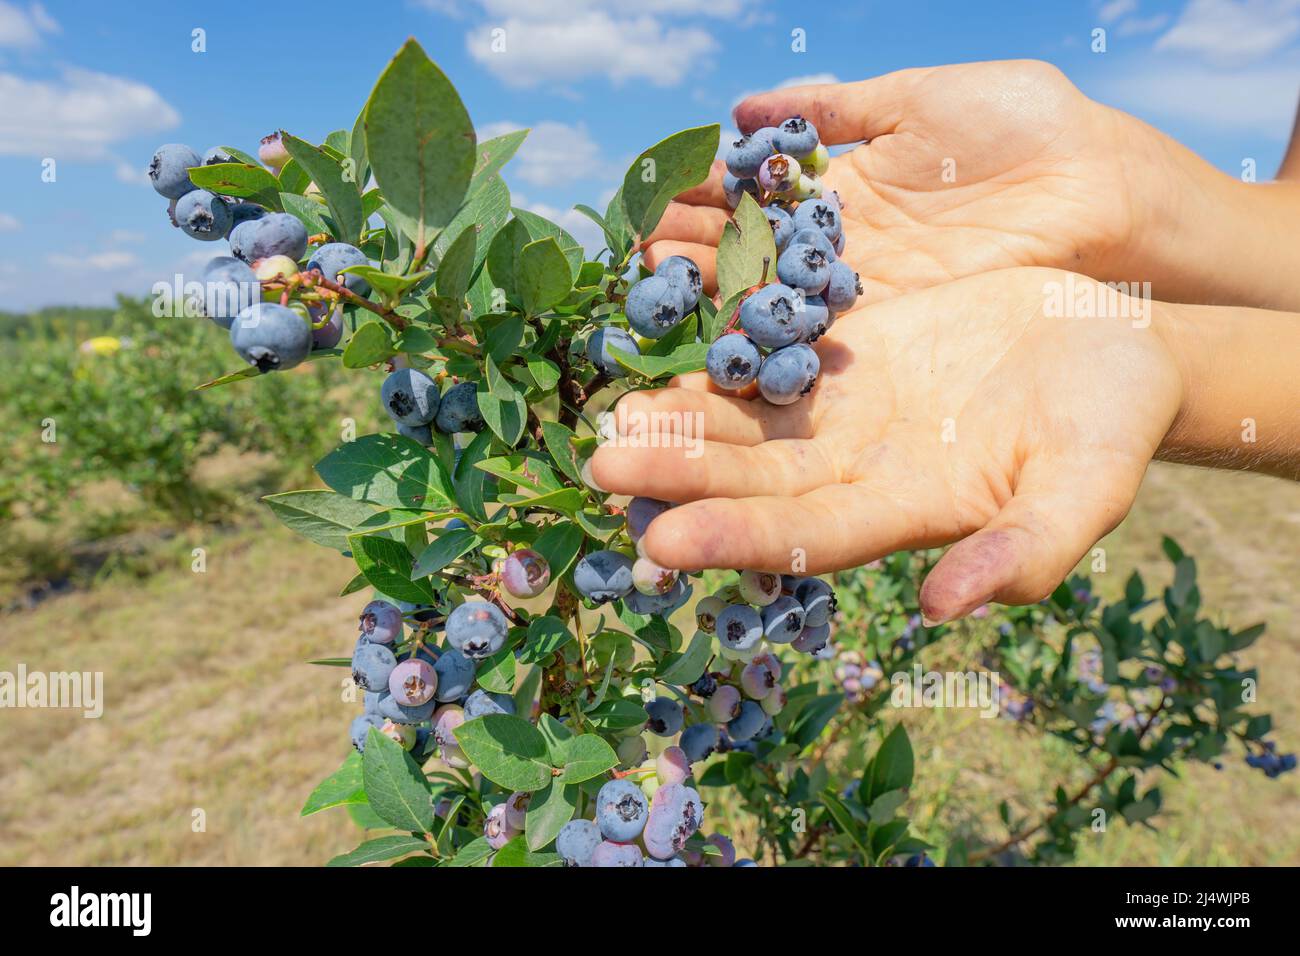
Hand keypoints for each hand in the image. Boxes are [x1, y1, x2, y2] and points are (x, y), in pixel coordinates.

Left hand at [591, 268, 1184, 623]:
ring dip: (678, 425)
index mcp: (906, 509)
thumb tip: (945, 612)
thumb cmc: (1113, 416)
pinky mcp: (844, 350)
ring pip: (745, 425)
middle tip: (603, 470)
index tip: (665, 543)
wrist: (1110, 339)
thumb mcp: (1090, 482)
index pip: (808, 537)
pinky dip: (715, 356)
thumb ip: (1030, 549)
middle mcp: (857, 469)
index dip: (738, 540)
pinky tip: (662, 346)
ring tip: (612, 419)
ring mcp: (843, 410)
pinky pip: (765, 355)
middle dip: (680, 479)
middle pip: (753, 483)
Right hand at [643, 60, 1299, 310]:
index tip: (651, 204)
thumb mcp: (919, 96)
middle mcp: (841, 251)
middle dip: (690, 264)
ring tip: (654, 318)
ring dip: (711, 316)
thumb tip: (746, 107)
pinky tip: (715, 356)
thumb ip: (836, 107)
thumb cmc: (1023, 126)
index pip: (751, 198)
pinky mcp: (892, 341)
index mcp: (843, 190)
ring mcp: (864, 299)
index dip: (702, 201)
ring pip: (771, 310)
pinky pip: (816, 351)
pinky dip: (765, 355)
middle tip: (637, 269)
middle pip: (748, 261)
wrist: (1102, 188)